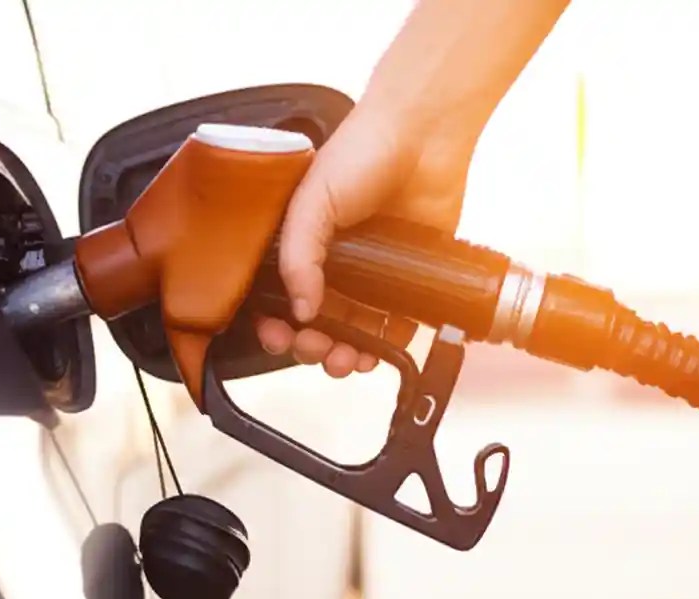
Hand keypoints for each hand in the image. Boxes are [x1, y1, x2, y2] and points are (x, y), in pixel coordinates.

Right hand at [255, 101, 478, 376]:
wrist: (423, 136)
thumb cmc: (361, 152)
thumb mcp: (311, 202)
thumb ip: (298, 256)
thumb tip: (301, 310)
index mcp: (302, 244)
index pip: (278, 297)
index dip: (274, 323)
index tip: (277, 336)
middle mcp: (334, 263)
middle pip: (314, 323)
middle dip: (309, 346)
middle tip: (313, 348)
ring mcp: (372, 274)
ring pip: (352, 332)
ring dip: (345, 354)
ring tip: (345, 361)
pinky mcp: (409, 280)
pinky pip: (395, 326)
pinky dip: (385, 346)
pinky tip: (377, 352)